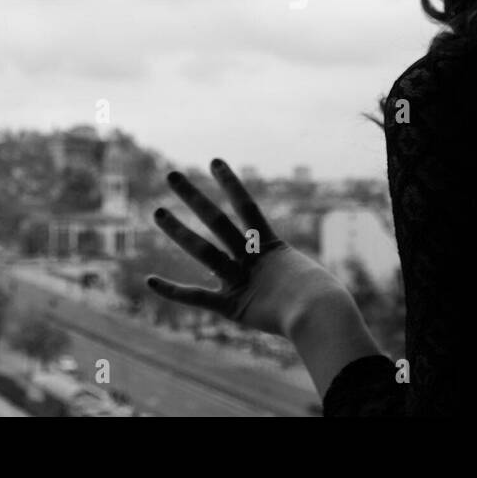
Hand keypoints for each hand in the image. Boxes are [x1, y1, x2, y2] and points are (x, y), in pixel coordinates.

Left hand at [147, 159, 353, 337]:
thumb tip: (317, 284)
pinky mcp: (232, 306)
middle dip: (193, 196)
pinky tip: (150, 281)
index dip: (230, 182)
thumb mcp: (311, 279)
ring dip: (178, 231)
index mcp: (272, 247)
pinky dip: (173, 292)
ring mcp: (240, 280)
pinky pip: (198, 298)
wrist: (323, 317)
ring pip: (203, 250)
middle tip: (171, 175)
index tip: (214, 161)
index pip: (247, 205)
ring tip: (157, 212)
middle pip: (217, 219)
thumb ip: (300, 276)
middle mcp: (251, 258)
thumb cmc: (326, 301)